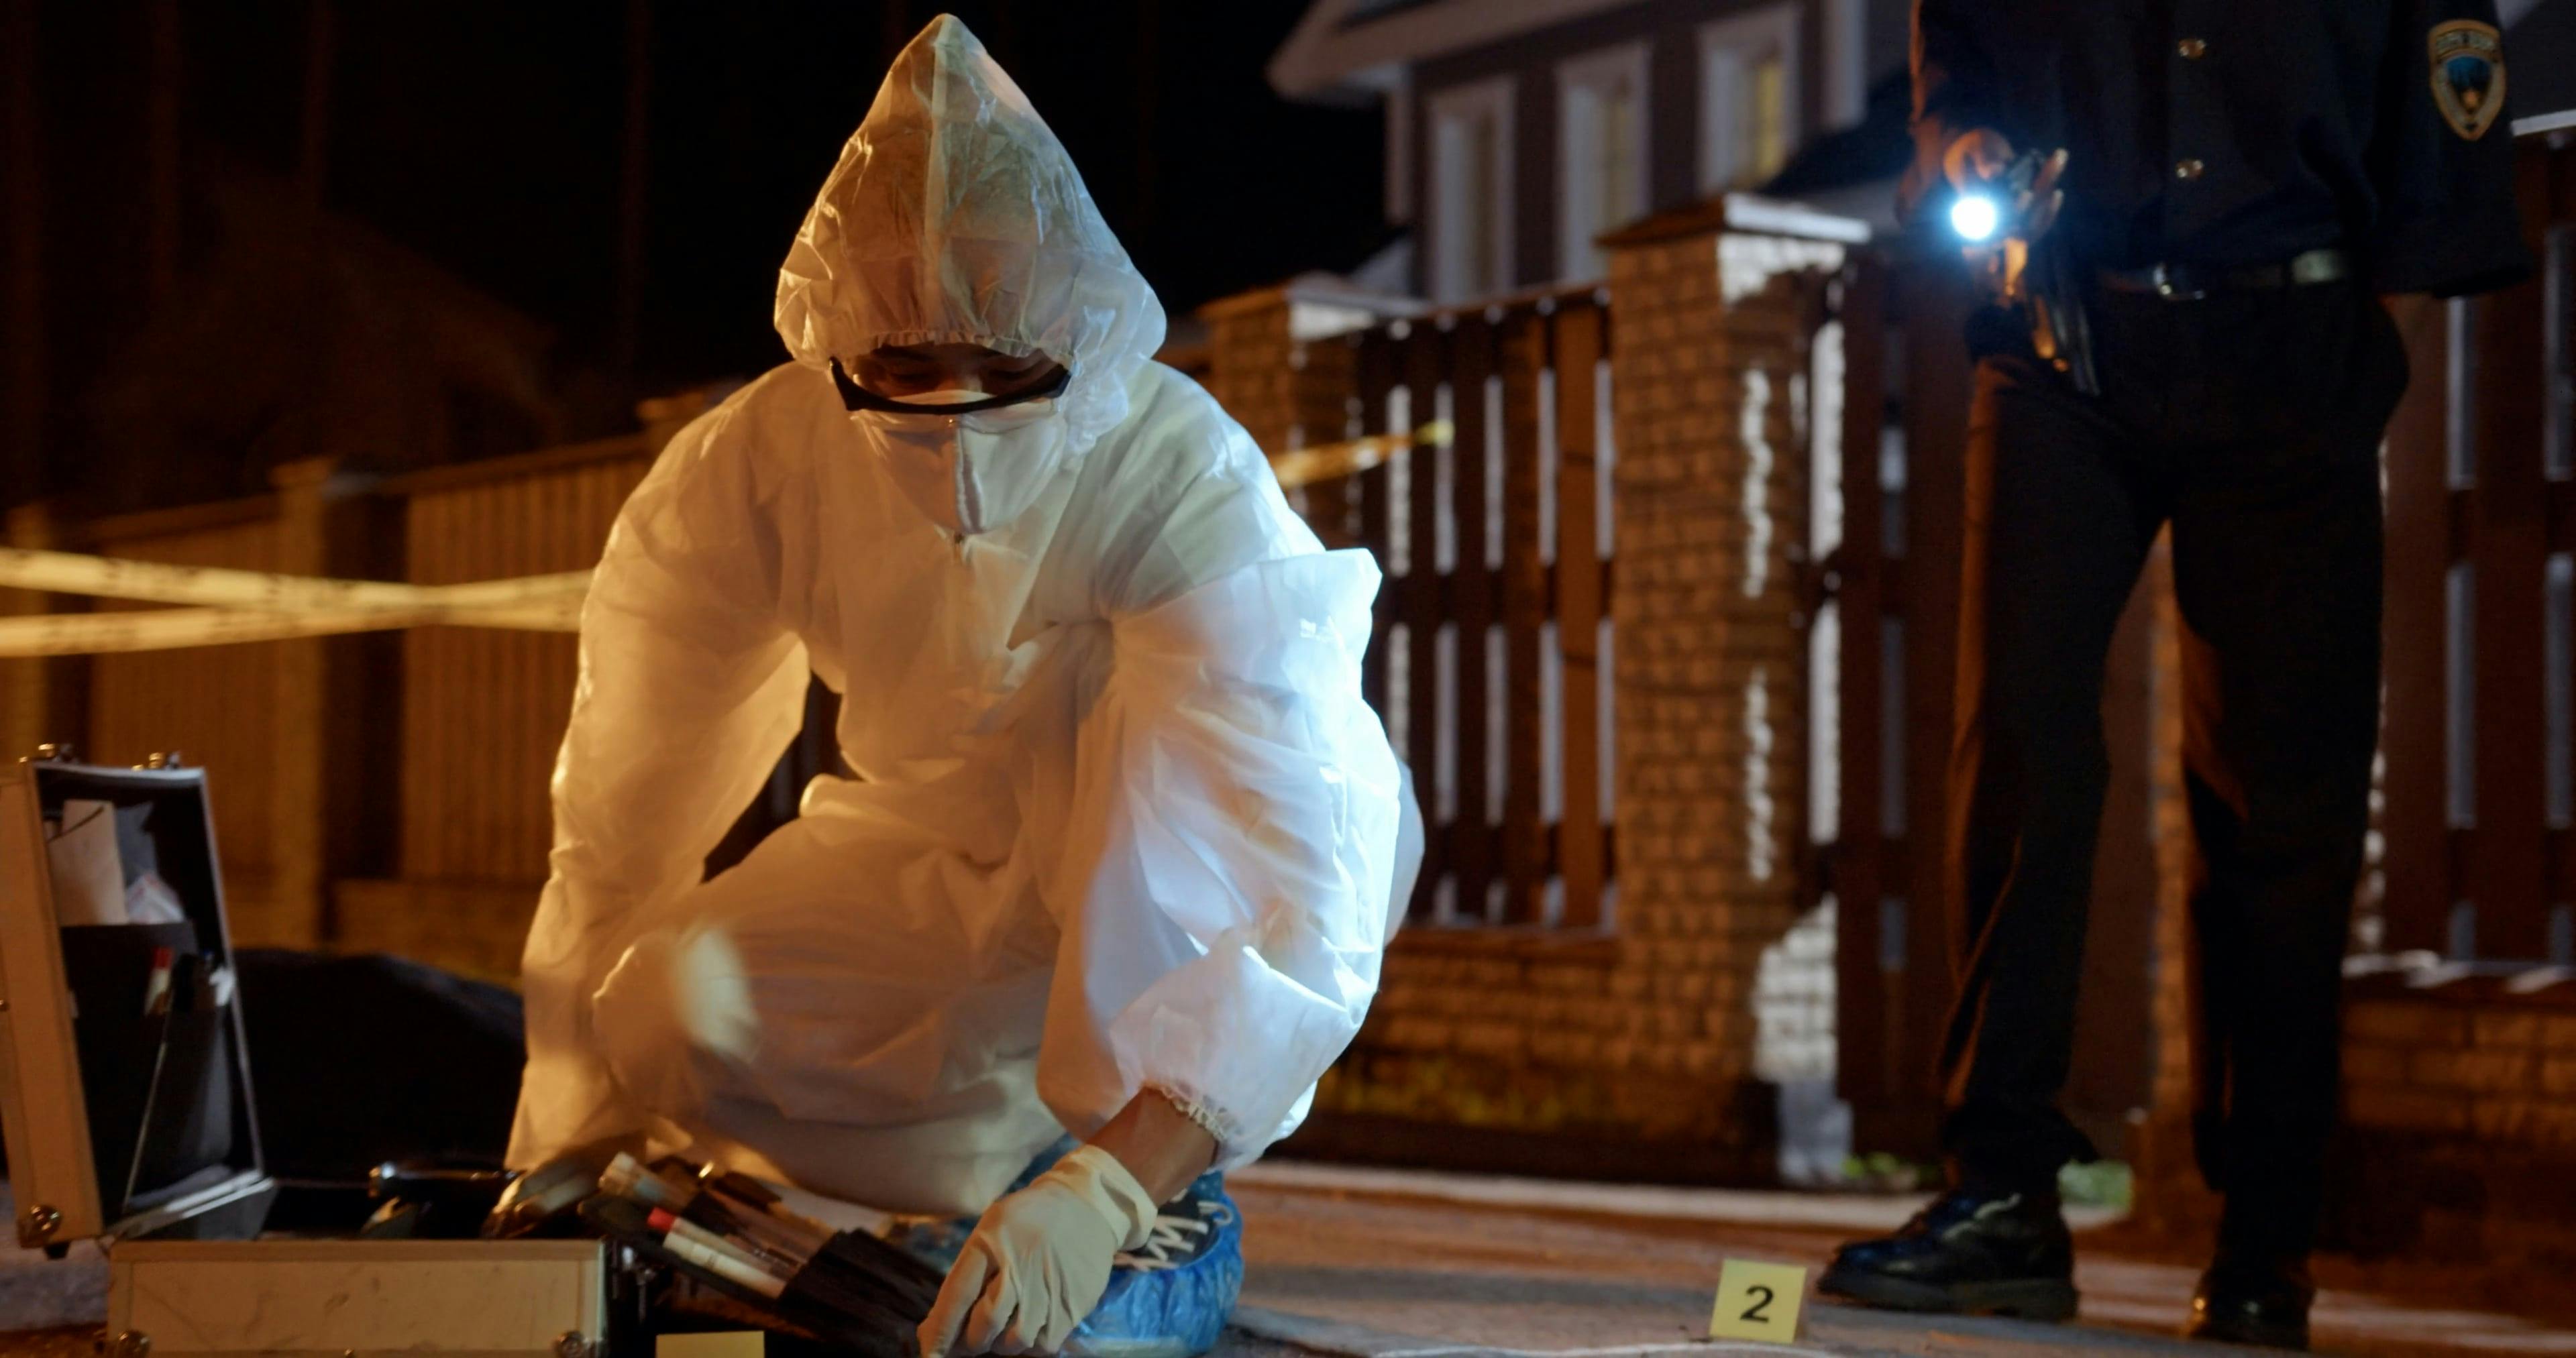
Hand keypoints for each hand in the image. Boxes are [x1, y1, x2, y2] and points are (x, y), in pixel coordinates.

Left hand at [917, 1145, 1160, 1355]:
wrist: (1085, 1205)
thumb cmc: (1026, 1222)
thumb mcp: (990, 1230)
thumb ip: (965, 1278)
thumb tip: (936, 1333)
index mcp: (991, 1242)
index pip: (956, 1297)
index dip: (940, 1332)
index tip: (930, 1355)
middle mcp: (1020, 1265)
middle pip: (985, 1325)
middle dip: (971, 1341)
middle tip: (973, 1337)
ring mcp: (1049, 1286)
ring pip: (1014, 1342)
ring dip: (1002, 1342)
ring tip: (1007, 1323)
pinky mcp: (1074, 1304)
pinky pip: (1043, 1345)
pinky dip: (1032, 1343)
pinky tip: (1033, 1320)